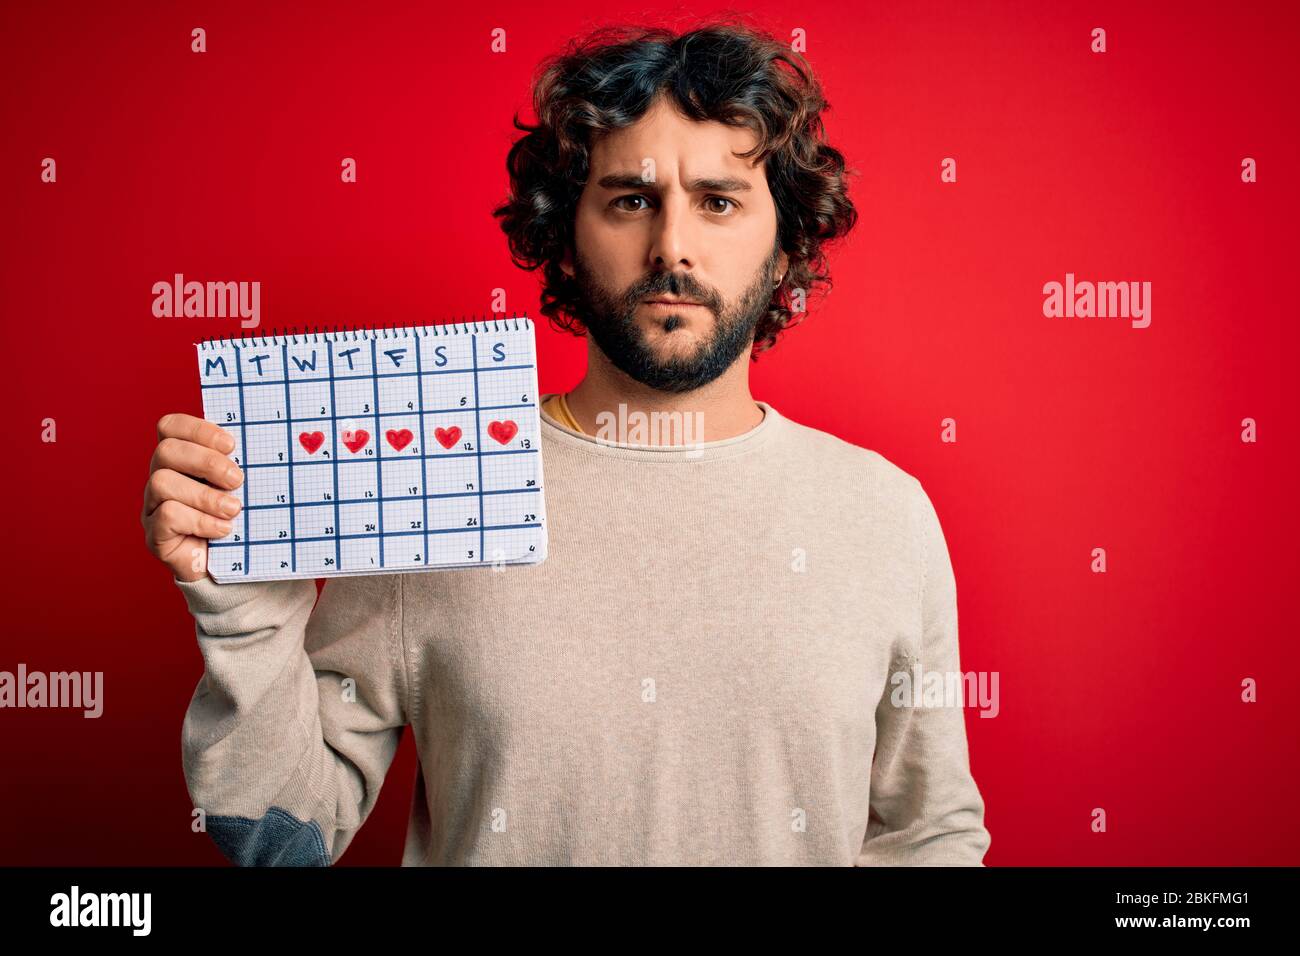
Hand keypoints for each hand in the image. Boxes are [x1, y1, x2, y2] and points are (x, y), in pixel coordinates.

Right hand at [142, 413, 243, 581]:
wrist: (233, 567)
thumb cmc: (241, 519)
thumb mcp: (247, 489)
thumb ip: (248, 467)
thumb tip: (282, 445)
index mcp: (182, 458)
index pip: (171, 427)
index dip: (197, 429)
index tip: (231, 444)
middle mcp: (162, 477)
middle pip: (165, 451)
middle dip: (205, 461)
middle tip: (237, 479)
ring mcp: (153, 506)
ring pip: (161, 482)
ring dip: (204, 494)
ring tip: (233, 509)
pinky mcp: (155, 534)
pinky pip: (166, 516)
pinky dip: (200, 520)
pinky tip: (223, 529)